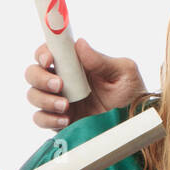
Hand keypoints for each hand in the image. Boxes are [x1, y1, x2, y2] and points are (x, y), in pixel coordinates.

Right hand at [24, 38, 144, 129]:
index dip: (44, 52)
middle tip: (59, 85)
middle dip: (40, 77)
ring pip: (33, 94)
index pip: (51, 52)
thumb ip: (101, 60)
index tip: (49, 59)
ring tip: (66, 106)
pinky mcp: (59, 121)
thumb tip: (80, 43)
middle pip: (34, 72)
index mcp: (77, 64)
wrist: (136, 125)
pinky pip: (40, 118)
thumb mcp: (124, 73)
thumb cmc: (132, 94)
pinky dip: (47, 119)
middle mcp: (65, 80)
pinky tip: (65, 120)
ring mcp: (60, 101)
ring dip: (44, 99)